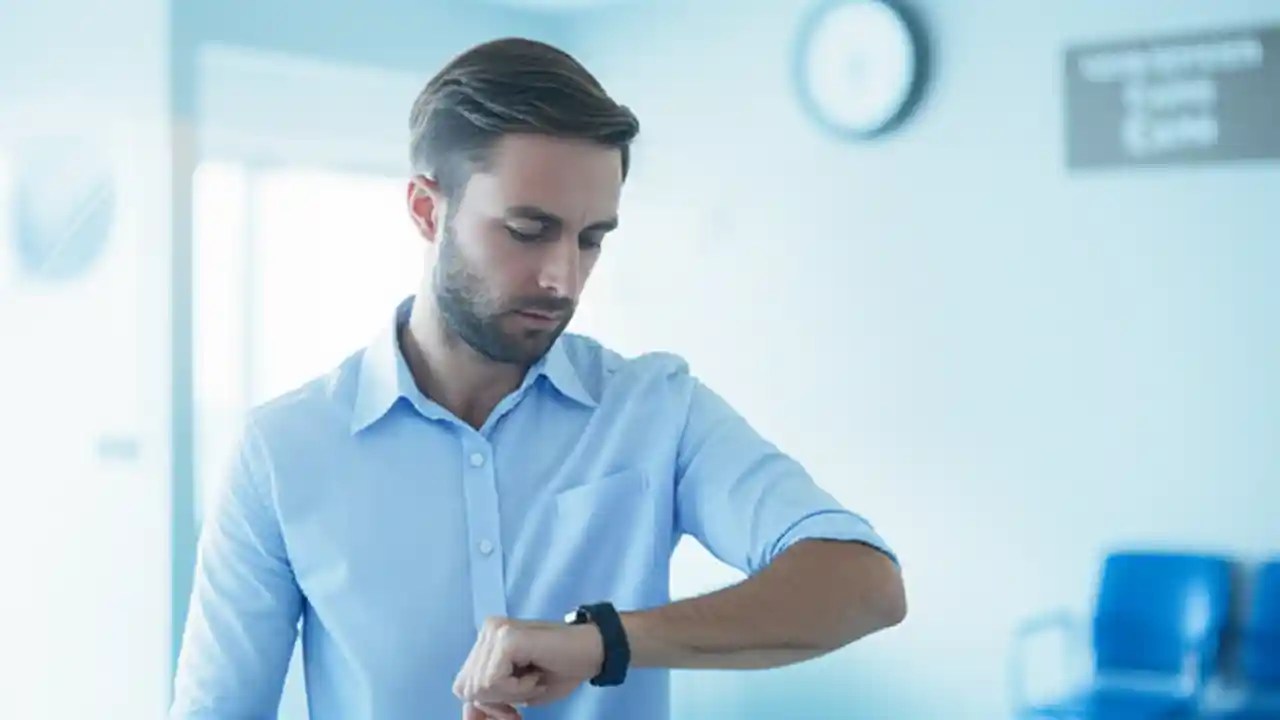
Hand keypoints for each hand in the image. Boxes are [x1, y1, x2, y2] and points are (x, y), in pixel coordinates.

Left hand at [454, 616, 603, 718]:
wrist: (593, 652)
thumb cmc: (560, 671)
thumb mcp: (516, 693)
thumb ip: (488, 701)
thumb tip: (468, 715)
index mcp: (486, 641)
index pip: (462, 685)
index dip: (486, 706)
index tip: (512, 712)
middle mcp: (487, 631)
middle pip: (467, 688)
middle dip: (498, 703)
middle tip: (529, 691)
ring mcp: (496, 631)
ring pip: (479, 686)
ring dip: (511, 694)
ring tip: (535, 679)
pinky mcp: (507, 637)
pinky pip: (494, 680)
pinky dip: (517, 689)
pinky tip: (536, 675)